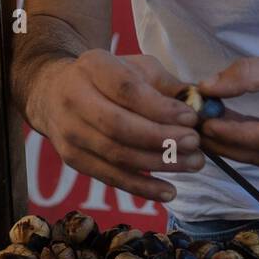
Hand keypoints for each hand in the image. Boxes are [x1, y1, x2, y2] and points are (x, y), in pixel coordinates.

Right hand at [27, 50, 204, 201]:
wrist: (55, 93)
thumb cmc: (107, 79)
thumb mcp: (135, 68)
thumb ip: (167, 86)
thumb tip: (203, 107)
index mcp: (92, 67)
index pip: (127, 90)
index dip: (161, 108)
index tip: (192, 118)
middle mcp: (74, 98)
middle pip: (120, 126)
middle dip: (162, 138)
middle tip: (195, 144)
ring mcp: (70, 132)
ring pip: (117, 155)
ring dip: (159, 164)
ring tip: (192, 164)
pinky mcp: (73, 159)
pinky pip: (111, 177)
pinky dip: (142, 188)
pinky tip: (169, 191)